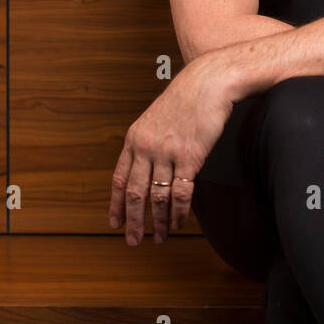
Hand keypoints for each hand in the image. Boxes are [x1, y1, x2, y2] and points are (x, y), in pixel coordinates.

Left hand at [108, 51, 235, 245]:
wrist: (208, 82)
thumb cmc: (186, 97)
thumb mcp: (156, 117)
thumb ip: (148, 141)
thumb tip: (147, 166)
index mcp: (135, 138)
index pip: (120, 179)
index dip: (117, 204)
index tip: (115, 222)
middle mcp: (146, 147)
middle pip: (135, 193)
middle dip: (133, 221)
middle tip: (133, 241)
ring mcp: (167, 153)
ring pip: (157, 197)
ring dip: (158, 221)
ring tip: (159, 238)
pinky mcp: (189, 157)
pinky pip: (181, 193)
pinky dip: (179, 212)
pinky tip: (179, 222)